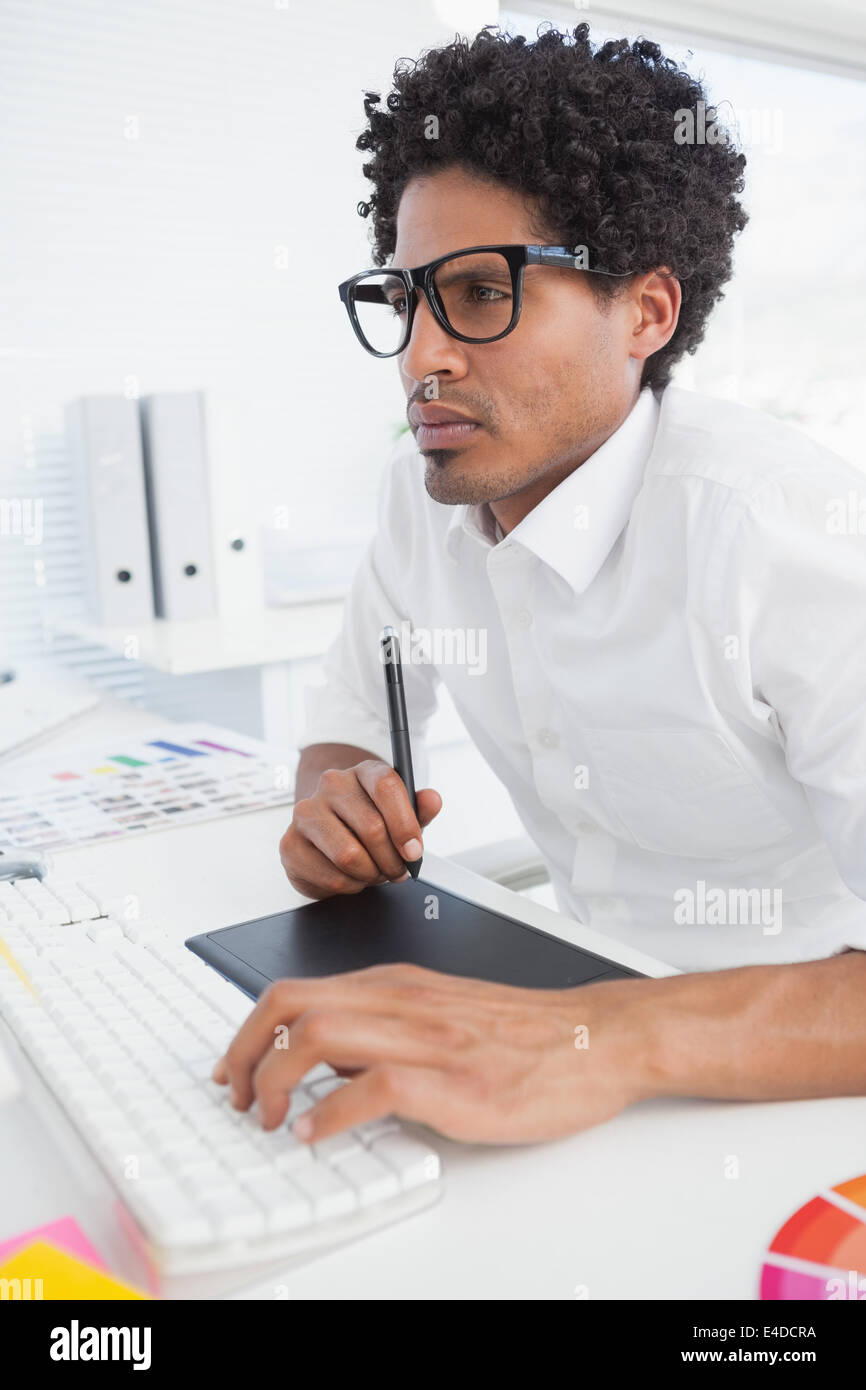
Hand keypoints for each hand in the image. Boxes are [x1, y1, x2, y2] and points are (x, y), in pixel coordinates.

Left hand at [211, 964, 648, 1144]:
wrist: (597, 1039)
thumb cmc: (527, 1033)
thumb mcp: (442, 1012)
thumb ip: (386, 1026)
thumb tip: (330, 1063)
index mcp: (396, 986)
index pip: (294, 991)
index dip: (248, 1033)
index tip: (234, 1071)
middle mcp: (402, 1003)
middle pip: (289, 1006)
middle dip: (246, 1054)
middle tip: (240, 1099)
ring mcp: (426, 1039)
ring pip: (317, 1036)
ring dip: (275, 1083)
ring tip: (273, 1121)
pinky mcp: (453, 1081)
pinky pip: (371, 1087)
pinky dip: (329, 1115)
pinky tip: (319, 1135)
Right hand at [280, 760, 441, 898]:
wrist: (327, 839)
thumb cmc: (369, 824)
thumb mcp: (400, 816)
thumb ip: (419, 809)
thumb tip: (432, 799)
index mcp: (363, 771)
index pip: (386, 786)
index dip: (405, 824)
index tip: (414, 851)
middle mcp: (331, 784)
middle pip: (372, 827)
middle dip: (392, 860)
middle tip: (398, 870)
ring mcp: (306, 812)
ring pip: (350, 855)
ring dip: (371, 874)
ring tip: (375, 872)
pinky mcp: (290, 844)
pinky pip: (331, 876)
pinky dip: (350, 886)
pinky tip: (352, 877)